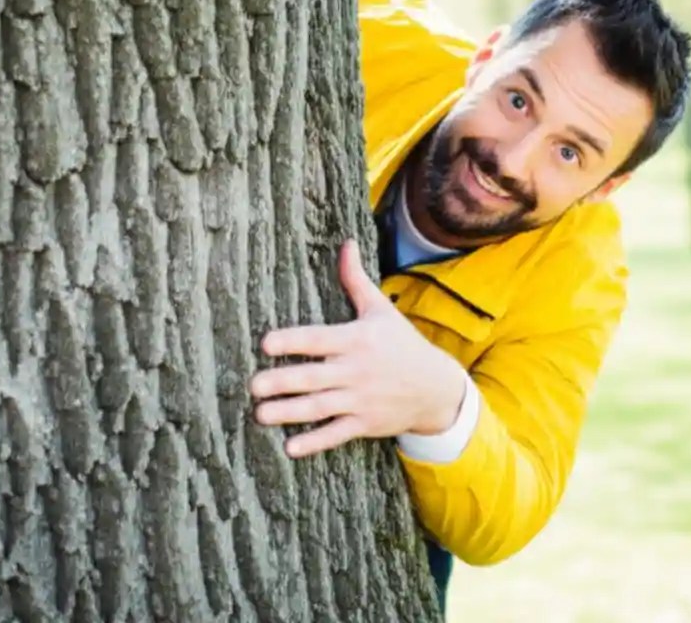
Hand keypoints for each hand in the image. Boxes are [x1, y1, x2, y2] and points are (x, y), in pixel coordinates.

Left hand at [248, 239, 468, 457]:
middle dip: (283, 381)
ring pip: (320, 407)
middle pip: (314, 376)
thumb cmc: (402, 344)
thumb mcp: (381, 310)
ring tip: (260, 414)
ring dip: (289, 412)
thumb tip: (346, 243)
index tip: (266, 343)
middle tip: (254, 385)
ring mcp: (361, 399)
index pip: (319, 339)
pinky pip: (336, 433)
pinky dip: (315, 442)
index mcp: (358, 339)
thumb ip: (356, 280)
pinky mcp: (365, 423)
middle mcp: (357, 370)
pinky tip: (290, 448)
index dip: (293, 341)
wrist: (436, 387)